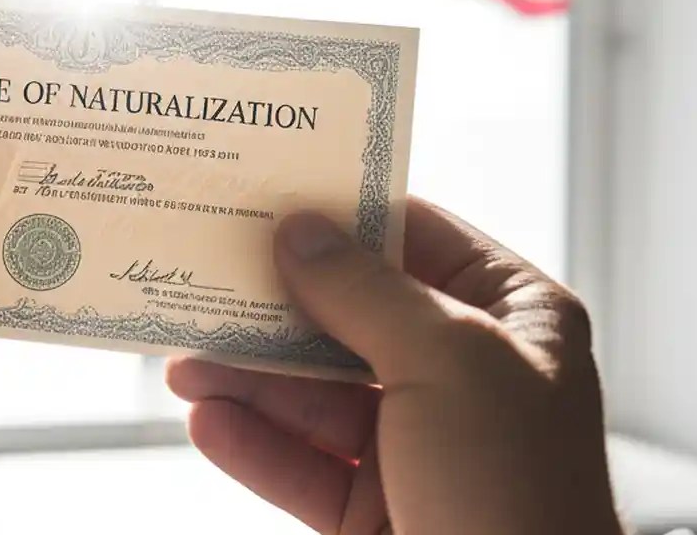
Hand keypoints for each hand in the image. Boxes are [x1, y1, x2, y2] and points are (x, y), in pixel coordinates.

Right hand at [167, 199, 622, 534]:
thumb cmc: (513, 485)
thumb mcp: (446, 362)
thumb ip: (363, 292)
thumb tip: (297, 230)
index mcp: (511, 319)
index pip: (417, 239)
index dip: (343, 214)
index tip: (268, 193)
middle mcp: (463, 374)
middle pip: (348, 317)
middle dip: (275, 306)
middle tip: (205, 277)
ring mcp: (416, 443)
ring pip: (314, 394)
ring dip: (247, 379)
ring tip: (183, 363)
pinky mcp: (372, 507)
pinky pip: (302, 463)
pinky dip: (253, 443)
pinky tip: (206, 421)